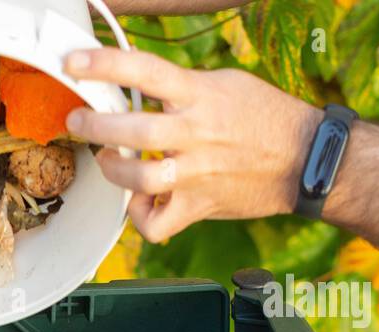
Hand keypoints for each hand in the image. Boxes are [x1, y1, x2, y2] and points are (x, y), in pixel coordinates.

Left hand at [63, 48, 321, 241]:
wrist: (304, 159)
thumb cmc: (263, 117)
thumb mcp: (224, 85)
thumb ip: (181, 88)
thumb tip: (136, 86)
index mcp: (201, 95)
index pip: (147, 71)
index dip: (106, 64)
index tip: (74, 62)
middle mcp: (197, 133)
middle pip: (135, 131)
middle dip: (96, 127)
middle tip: (79, 120)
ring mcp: (197, 173)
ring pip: (141, 179)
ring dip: (114, 171)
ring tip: (108, 160)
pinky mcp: (198, 205)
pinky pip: (157, 223)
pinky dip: (140, 216)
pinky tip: (141, 202)